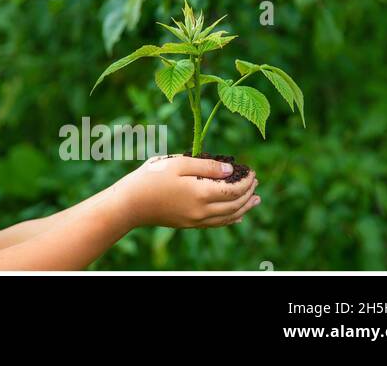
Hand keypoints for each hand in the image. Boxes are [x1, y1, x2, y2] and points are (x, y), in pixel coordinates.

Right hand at [111, 155, 259, 228]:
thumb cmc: (150, 178)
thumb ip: (205, 166)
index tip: (251, 171)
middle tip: (255, 181)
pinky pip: (218, 224)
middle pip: (236, 204)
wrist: (130, 204)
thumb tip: (230, 169)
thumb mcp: (177, 163)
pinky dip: (232, 219)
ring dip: (245, 207)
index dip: (246, 180)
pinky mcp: (189, 224)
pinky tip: (237, 216)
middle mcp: (203, 210)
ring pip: (230, 216)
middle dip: (249, 192)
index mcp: (201, 193)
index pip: (234, 189)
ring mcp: (196, 220)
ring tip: (256, 200)